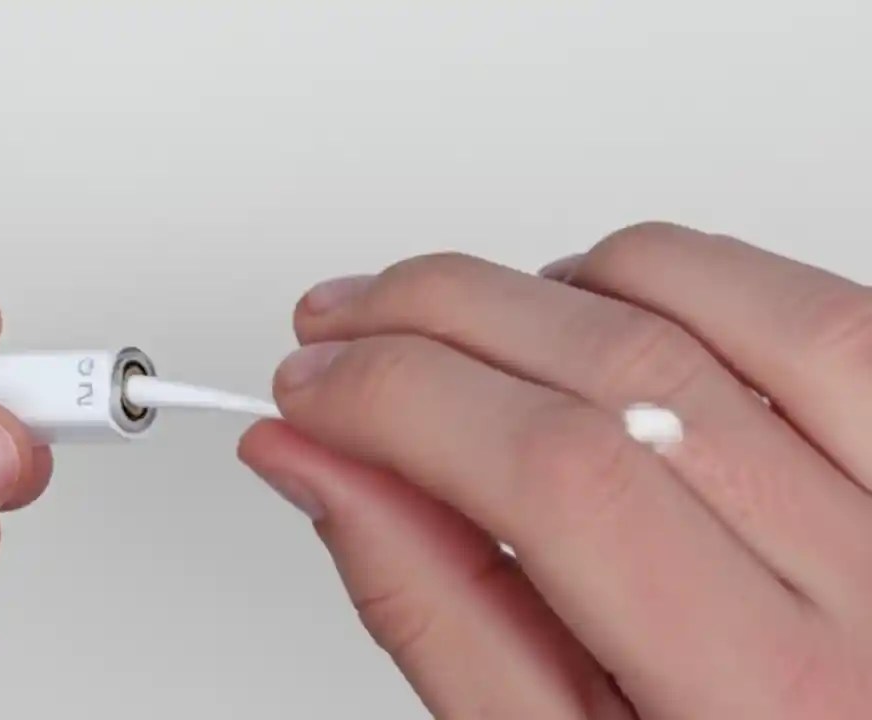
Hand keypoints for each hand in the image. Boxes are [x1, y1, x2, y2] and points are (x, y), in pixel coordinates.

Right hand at [239, 223, 871, 717]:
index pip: (558, 475)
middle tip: (345, 325)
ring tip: (463, 324)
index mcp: (767, 699)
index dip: (403, 397)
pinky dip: (670, 272)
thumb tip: (315, 459)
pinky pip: (807, 302)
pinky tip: (597, 308)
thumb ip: (430, 605)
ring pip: (714, 303)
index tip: (313, 385)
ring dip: (547, 285)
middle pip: (622, 370)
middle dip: (439, 314)